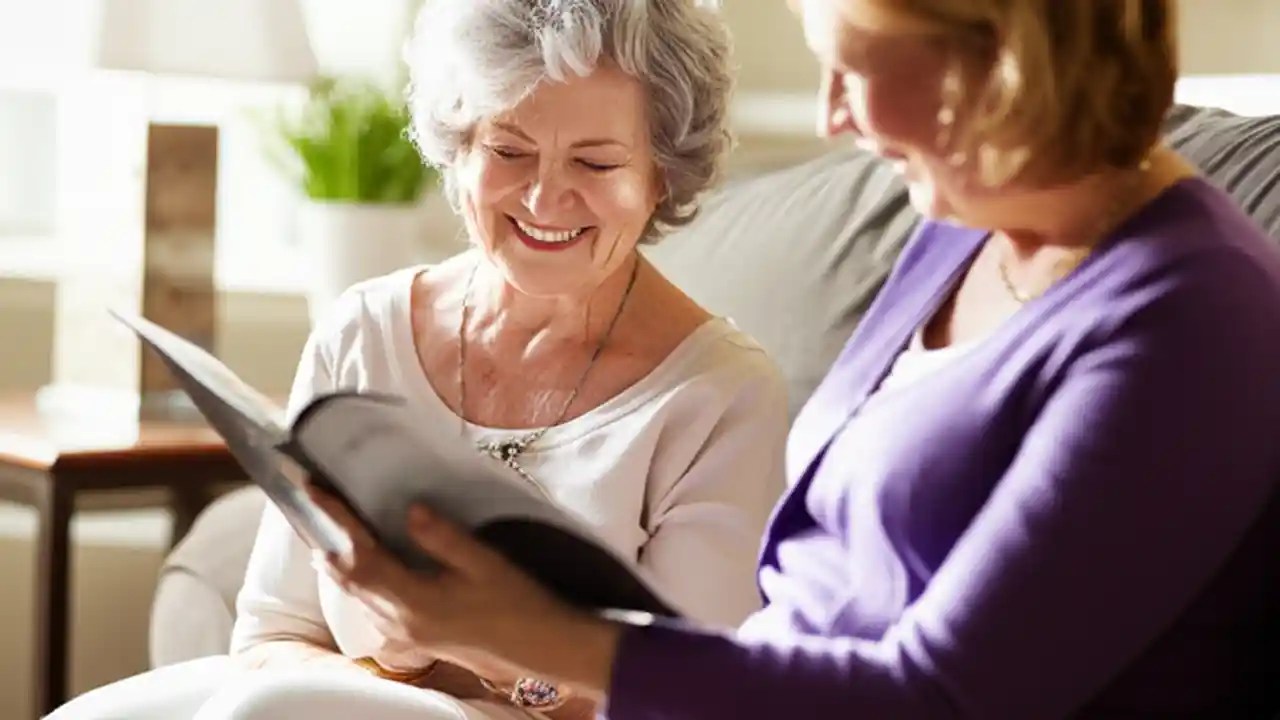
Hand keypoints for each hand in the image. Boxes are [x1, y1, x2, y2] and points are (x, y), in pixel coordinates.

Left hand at [304, 484, 614, 692]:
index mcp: (413, 600)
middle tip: (317, 504)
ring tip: (333, 531)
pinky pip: (374, 607)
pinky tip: (370, 569)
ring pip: (358, 595)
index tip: (315, 489)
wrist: (540, 648)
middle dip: (328, 542)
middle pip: (348, 579)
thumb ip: (442, 537)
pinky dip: (361, 581)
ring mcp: (406, 633)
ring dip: (341, 563)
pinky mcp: (417, 637)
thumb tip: (410, 509)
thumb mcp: (483, 563)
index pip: (359, 555)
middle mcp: (400, 620)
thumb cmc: (517, 605)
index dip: (334, 519)